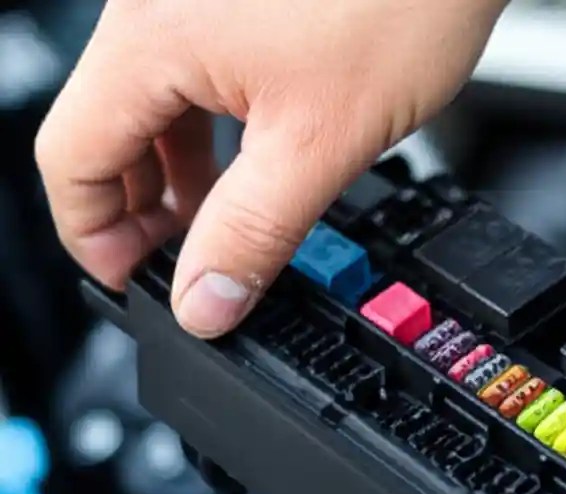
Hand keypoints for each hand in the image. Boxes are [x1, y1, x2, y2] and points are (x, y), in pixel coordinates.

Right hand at [36, 0, 504, 336]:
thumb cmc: (403, 1)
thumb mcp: (323, 145)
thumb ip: (254, 233)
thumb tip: (205, 302)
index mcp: (151, 36)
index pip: (72, 159)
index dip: (97, 238)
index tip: (136, 283)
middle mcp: (155, 4)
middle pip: (107, 129)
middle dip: (142, 210)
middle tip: (185, 270)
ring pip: (154, 101)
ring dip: (181, 172)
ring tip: (224, 230)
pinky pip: (194, 70)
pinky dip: (212, 128)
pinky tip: (253, 165)